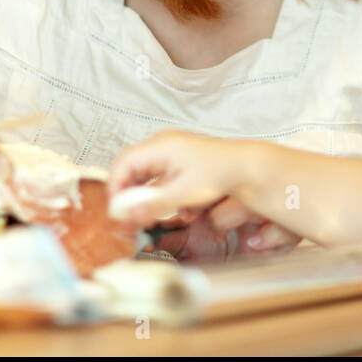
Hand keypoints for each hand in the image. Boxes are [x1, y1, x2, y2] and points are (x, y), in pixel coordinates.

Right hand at [109, 130, 301, 256]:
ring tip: (150, 214)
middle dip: (129, 194)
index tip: (117, 209)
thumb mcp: (184, 194)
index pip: (123, 164)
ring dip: (145, 196)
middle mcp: (162, 145)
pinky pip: (159, 178)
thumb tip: (127, 214)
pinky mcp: (178, 162)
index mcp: (160, 146)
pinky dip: (160, 194)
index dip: (115, 187)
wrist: (246, 168)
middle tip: (129, 216)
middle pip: (131, 169)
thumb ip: (153, 205)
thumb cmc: (221, 172)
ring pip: (144, 175)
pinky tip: (169, 207)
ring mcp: (170, 152)